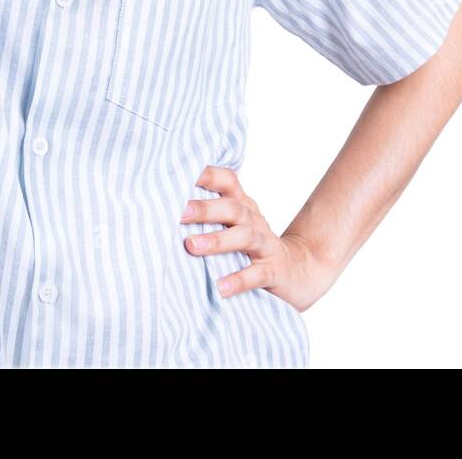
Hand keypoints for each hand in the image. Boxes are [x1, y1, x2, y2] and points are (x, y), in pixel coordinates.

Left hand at [180, 165, 337, 311]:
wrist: (300, 271)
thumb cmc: (252, 248)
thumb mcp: (233, 227)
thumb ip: (207, 216)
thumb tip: (161, 209)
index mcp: (242, 206)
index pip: (226, 180)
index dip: (205, 174)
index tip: (178, 174)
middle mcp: (254, 220)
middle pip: (232, 207)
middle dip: (205, 209)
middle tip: (179, 212)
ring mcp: (266, 245)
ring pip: (244, 236)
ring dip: (217, 240)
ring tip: (192, 246)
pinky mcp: (275, 271)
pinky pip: (258, 274)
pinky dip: (239, 280)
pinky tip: (221, 287)